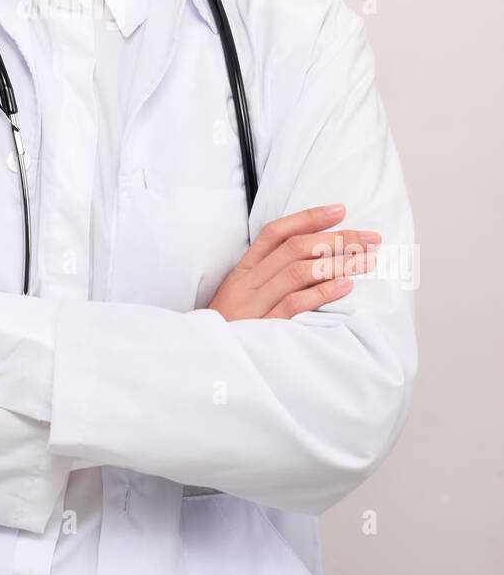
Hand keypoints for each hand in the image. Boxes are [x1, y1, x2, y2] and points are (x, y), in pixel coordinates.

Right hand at [208, 204, 379, 320]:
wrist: (204, 364)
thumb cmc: (229, 332)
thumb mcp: (241, 299)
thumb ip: (269, 280)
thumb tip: (314, 263)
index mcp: (243, 271)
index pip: (275, 232)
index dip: (308, 217)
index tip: (339, 209)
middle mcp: (248, 283)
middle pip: (294, 248)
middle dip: (337, 238)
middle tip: (370, 237)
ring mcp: (254, 304)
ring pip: (299, 272)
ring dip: (338, 263)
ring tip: (368, 260)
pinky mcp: (263, 328)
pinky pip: (295, 304)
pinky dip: (323, 293)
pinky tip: (346, 286)